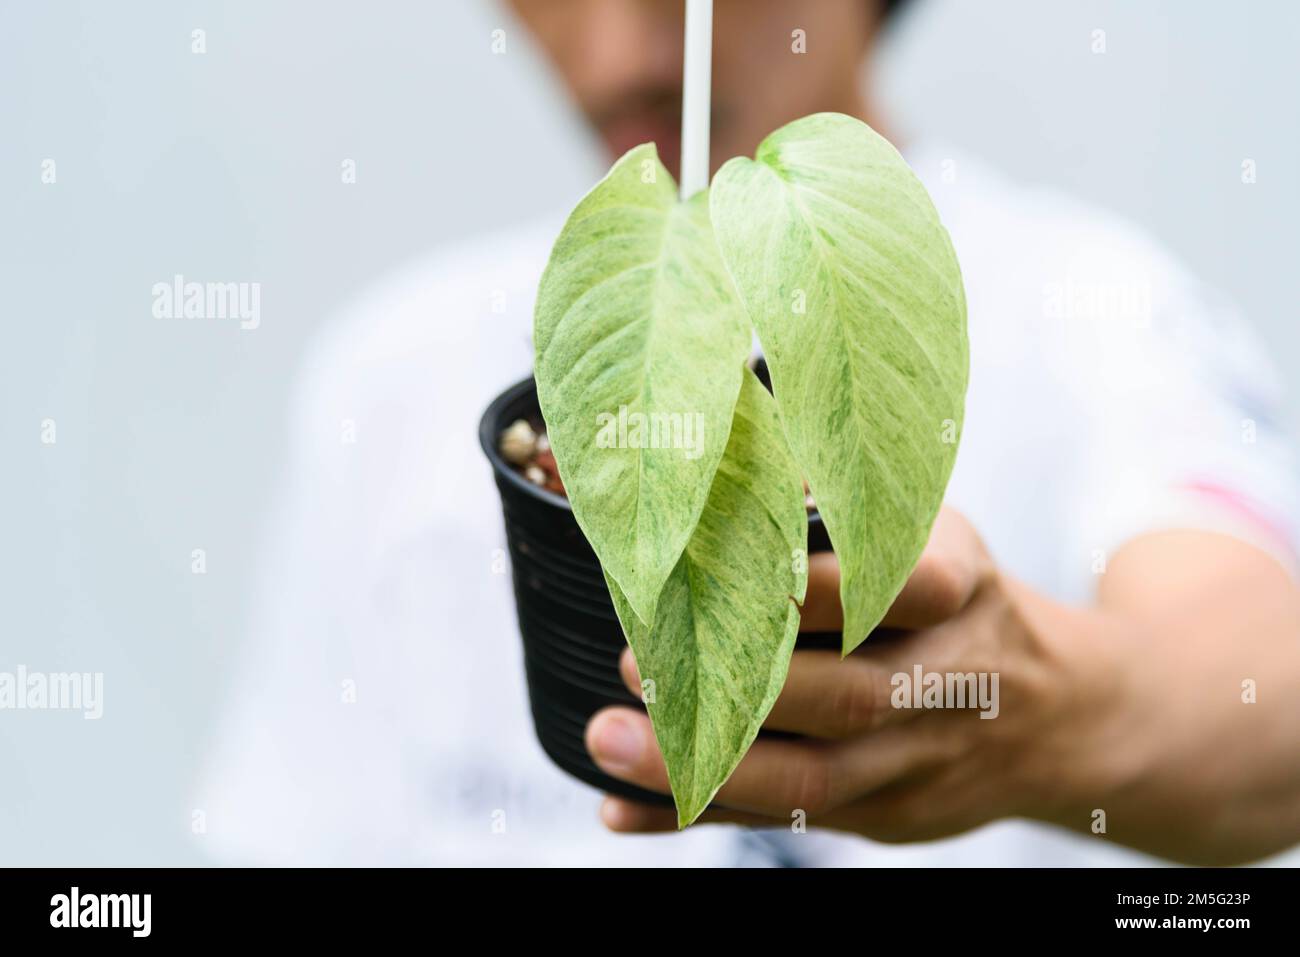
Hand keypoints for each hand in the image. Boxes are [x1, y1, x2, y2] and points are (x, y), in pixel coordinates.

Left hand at [585, 507, 1299, 863]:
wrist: (1071, 719)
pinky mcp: (892, 817)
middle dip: (741, 687)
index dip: (819, 585)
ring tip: (610, 738)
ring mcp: (922, 763)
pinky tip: (622, 810)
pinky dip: (705, 816)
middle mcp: (950, 685)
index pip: (903, 588)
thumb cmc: (971, 606)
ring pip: (816, 780)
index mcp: (965, 595)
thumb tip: (748, 462)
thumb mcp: (945, 537)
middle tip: (635, 663)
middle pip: (850, 698)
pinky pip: (791, 821)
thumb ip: (864, 513)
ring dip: (706, 766)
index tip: (726, 564)